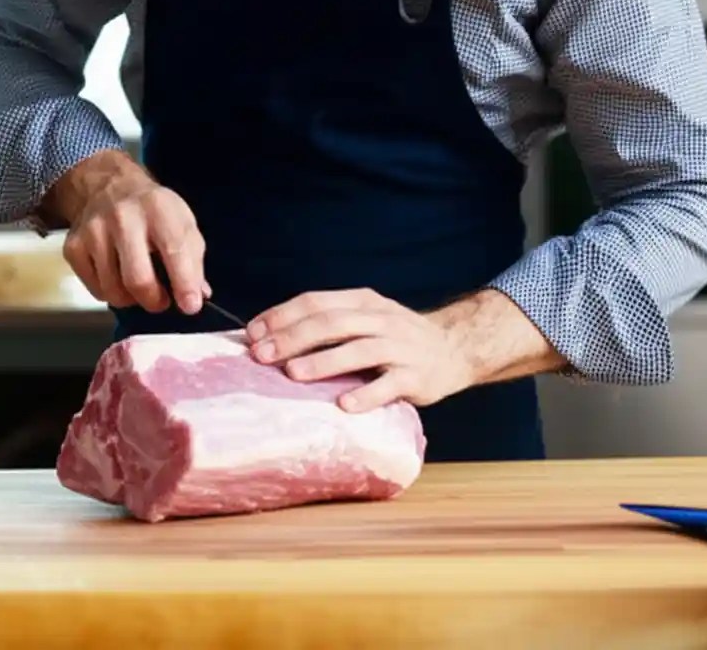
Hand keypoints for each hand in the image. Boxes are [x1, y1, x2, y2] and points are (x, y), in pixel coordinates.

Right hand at [45, 149, 207, 312]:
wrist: (109, 187)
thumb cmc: (153, 211)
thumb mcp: (183, 223)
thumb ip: (193, 260)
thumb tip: (196, 297)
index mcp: (158, 208)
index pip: (174, 251)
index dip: (185, 284)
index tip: (191, 306)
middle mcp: (123, 217)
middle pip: (137, 279)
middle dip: (155, 301)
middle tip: (162, 301)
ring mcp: (93, 231)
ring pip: (114, 290)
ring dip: (132, 299)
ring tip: (139, 286)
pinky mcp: (73, 246)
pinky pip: (95, 289)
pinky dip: (110, 293)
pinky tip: (118, 277)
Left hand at [245, 288, 476, 411]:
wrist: (454, 348)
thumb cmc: (394, 338)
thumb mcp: (364, 319)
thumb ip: (328, 324)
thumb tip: (270, 339)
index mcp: (362, 302)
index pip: (316, 302)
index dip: (282, 316)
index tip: (252, 333)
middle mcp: (380, 320)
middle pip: (332, 323)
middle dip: (293, 338)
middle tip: (262, 355)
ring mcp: (400, 347)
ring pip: (359, 350)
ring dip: (324, 361)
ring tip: (293, 373)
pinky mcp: (416, 377)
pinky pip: (389, 385)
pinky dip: (367, 394)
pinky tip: (344, 404)